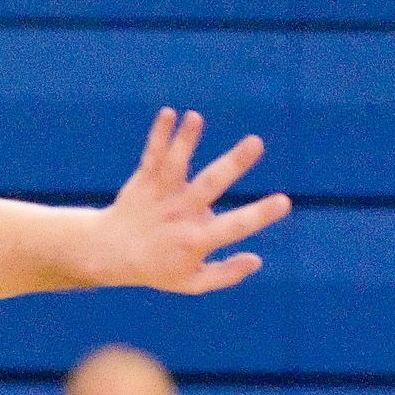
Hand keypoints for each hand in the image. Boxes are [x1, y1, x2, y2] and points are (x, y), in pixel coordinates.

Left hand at [95, 108, 289, 295]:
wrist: (109, 254)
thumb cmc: (157, 267)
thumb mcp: (192, 282)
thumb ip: (225, 274)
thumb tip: (257, 260)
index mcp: (196, 240)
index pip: (233, 228)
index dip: (259, 216)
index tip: (285, 202)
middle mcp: (179, 215)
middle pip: (209, 186)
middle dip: (233, 164)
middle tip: (256, 142)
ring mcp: (161, 195)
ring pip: (175, 166)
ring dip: (185, 141)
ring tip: (195, 118)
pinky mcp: (145, 180)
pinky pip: (152, 155)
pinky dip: (159, 134)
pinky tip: (169, 113)